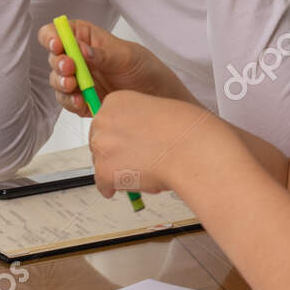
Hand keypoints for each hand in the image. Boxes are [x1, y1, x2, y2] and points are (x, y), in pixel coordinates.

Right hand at [36, 18, 196, 114]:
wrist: (158, 97)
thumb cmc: (144, 68)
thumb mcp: (127, 56)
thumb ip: (103, 54)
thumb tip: (82, 50)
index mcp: (85, 38)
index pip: (58, 32)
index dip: (52, 37)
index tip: (58, 45)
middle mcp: (78, 58)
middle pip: (54, 58)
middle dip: (59, 64)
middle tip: (70, 68)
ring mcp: (78, 80)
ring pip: (57, 81)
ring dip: (62, 84)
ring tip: (74, 87)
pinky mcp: (81, 100)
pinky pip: (68, 102)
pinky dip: (71, 102)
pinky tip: (81, 102)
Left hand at [87, 91, 232, 196]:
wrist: (190, 148)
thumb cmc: (184, 130)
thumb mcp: (156, 111)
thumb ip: (138, 122)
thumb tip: (133, 140)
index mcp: (116, 100)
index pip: (106, 122)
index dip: (119, 136)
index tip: (129, 143)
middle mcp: (103, 120)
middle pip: (99, 142)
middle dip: (114, 153)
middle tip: (135, 161)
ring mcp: (102, 145)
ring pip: (101, 164)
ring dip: (116, 170)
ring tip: (141, 172)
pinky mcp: (104, 170)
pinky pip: (104, 184)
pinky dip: (116, 188)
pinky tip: (133, 185)